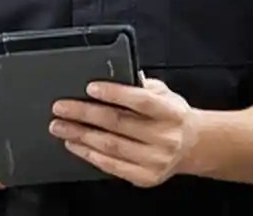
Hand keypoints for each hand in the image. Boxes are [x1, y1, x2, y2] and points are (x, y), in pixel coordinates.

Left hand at [50, 77, 198, 187]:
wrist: (192, 146)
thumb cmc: (172, 115)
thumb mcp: (164, 93)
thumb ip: (140, 85)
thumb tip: (110, 75)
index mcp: (171, 112)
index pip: (140, 100)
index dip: (114, 94)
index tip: (90, 88)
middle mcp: (165, 137)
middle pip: (118, 123)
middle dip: (85, 114)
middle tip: (61, 108)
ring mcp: (155, 159)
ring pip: (111, 146)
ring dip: (81, 135)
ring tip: (60, 126)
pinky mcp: (146, 177)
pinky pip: (112, 166)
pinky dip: (89, 155)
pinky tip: (75, 144)